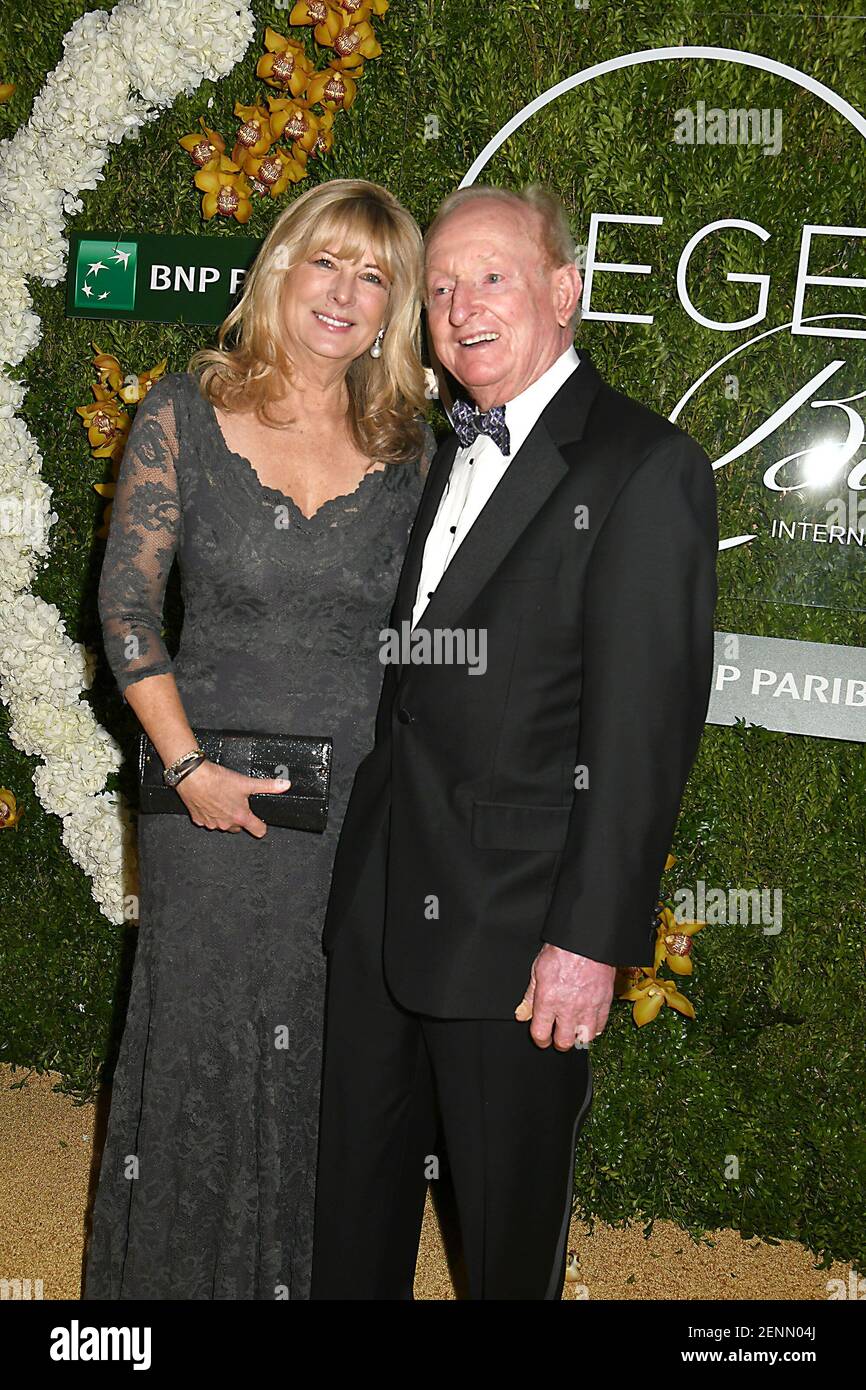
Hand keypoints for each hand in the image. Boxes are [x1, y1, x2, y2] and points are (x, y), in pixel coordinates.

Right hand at [175, 760, 290, 837]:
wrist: (193, 777)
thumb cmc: (217, 780)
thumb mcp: (246, 782)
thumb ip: (268, 785)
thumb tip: (284, 785)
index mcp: (240, 817)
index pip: (259, 831)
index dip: (261, 825)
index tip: (260, 821)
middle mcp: (226, 824)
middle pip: (239, 826)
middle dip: (240, 816)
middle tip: (236, 801)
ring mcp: (212, 824)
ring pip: (223, 823)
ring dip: (224, 815)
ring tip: (222, 798)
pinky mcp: (199, 820)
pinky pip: (208, 820)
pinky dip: (210, 813)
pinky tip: (210, 801)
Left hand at [514, 944, 615, 1050]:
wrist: (586, 940)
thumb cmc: (561, 951)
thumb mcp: (537, 970)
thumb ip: (529, 996)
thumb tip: (521, 1015)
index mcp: (548, 1000)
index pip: (541, 1034)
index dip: (540, 1040)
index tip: (541, 1038)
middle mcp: (568, 1008)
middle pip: (563, 1042)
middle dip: (558, 1043)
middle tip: (557, 1036)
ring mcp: (588, 1007)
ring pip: (584, 1039)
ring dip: (577, 1038)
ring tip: (573, 1030)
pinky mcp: (604, 1003)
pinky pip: (600, 1027)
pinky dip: (594, 1028)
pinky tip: (588, 1023)